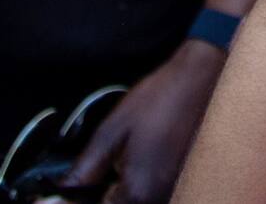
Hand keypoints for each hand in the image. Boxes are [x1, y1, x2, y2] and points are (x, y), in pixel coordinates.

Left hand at [64, 41, 226, 203]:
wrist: (203, 75)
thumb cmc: (158, 98)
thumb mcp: (112, 131)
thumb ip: (84, 170)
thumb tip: (62, 193)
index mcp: (138, 192)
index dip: (82, 198)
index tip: (74, 186)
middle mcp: (161, 198)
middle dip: (104, 193)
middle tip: (100, 168)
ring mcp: (177, 189)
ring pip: (138, 200)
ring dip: (122, 190)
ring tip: (121, 161)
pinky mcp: (186, 178)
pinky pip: (156, 192)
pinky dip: (141, 185)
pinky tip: (139, 161)